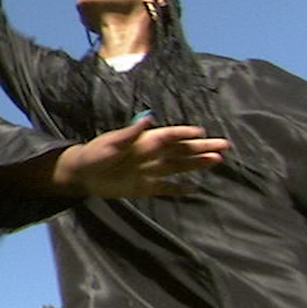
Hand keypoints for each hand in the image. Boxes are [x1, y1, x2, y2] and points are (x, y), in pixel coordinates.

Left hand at [56, 116, 229, 197]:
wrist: (82, 175)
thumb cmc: (94, 154)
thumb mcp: (110, 143)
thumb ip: (129, 133)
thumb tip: (146, 118)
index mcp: (143, 140)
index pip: (170, 136)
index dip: (185, 134)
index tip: (203, 133)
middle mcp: (151, 154)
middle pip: (181, 150)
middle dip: (202, 148)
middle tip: (225, 145)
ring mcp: (149, 171)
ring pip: (179, 166)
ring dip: (197, 164)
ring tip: (218, 160)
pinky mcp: (144, 187)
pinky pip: (166, 187)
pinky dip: (179, 189)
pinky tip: (195, 188)